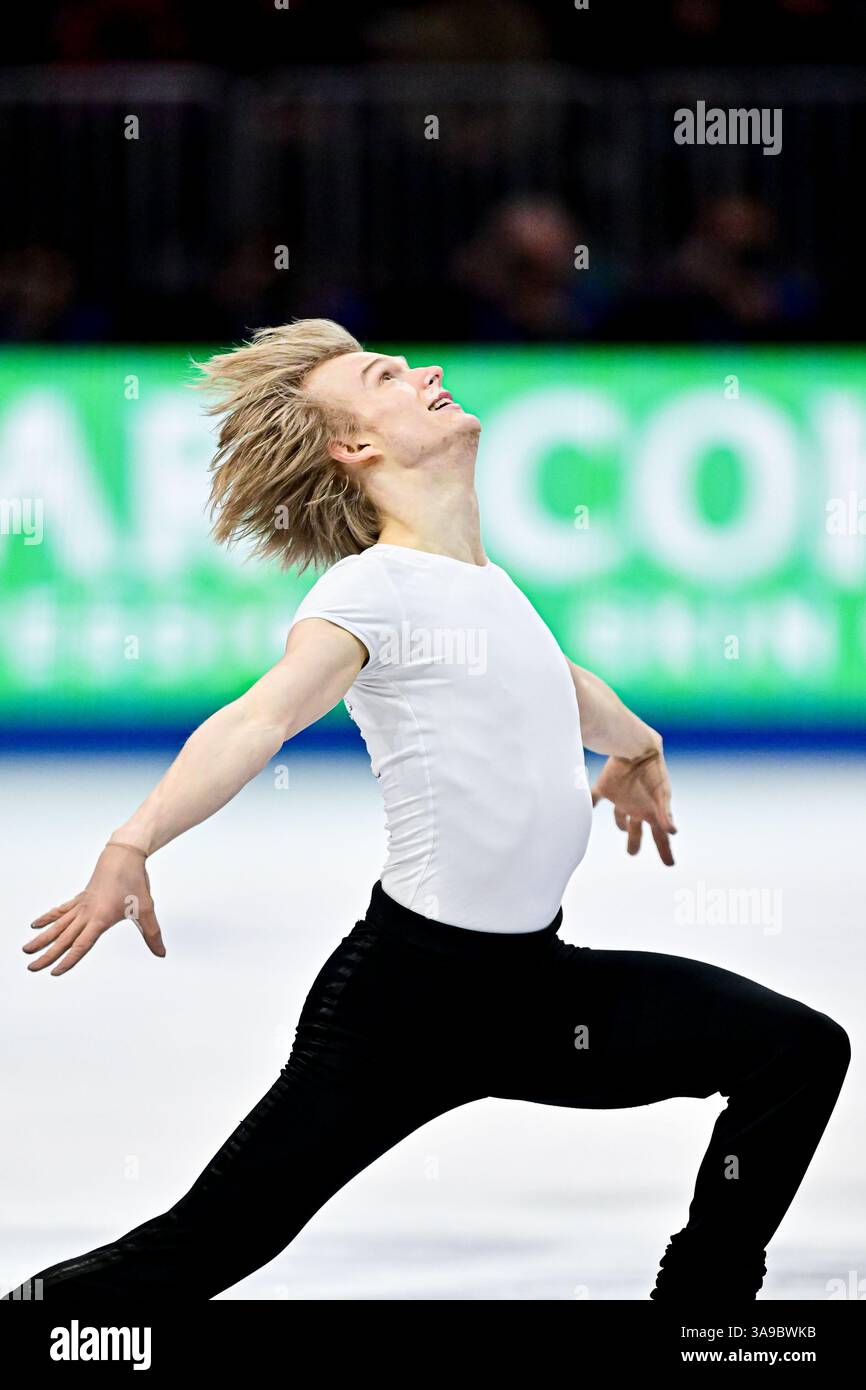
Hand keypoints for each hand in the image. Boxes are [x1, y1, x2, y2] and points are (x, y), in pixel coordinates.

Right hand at [23, 846, 165, 975]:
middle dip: (46, 954)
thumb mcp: (147, 910)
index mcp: (100, 919)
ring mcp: (82, 905)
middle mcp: (87, 913)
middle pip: (63, 938)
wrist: (124, 854)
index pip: (81, 945)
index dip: (68, 960)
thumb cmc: (134, 881)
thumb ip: (152, 934)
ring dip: (42, 938)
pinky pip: (61, 911)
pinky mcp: (82, 897)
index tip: (54, 972)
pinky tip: (36, 924)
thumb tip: (160, 952)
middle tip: (30, 968)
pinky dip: (48, 918)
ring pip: (57, 925)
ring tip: (26, 949)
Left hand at [590, 744, 676, 865]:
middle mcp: (637, 806)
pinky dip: (588, 802)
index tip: (670, 865)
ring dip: (621, 824)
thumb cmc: (653, 770)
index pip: (660, 837)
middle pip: (637, 829)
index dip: (665, 851)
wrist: (636, 746)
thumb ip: (665, 812)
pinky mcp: (606, 786)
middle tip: (631, 854)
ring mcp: (622, 797)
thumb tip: (673, 832)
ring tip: (623, 829)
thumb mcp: (662, 793)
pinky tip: (582, 807)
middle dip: (635, 842)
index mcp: (651, 811)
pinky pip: (594, 797)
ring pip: (620, 816)